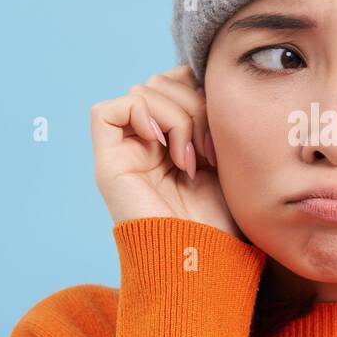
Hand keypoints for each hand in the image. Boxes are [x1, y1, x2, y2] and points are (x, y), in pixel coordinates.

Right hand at [90, 65, 241, 238]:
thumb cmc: (223, 222)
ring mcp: (127, 153)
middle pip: (161, 81)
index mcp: (177, 140)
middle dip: (194, 104)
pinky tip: (163, 144)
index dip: (200, 87)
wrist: (206, 261)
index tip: (224, 120)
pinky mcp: (108, 165)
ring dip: (177, 116)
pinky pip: (108, 111)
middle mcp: (149, 143)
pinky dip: (140, 114)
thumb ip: (213, 117)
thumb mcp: (228, 157)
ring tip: (191, 159)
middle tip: (210, 150)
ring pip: (142, 91)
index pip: (178, 81)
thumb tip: (208, 75)